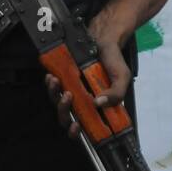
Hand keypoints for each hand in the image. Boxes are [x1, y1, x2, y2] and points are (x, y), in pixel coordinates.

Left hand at [45, 15, 131, 138]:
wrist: (104, 38)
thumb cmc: (114, 61)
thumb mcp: (122, 78)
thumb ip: (116, 94)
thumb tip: (98, 103)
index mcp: (96, 107)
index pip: (83, 127)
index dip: (76, 132)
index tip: (76, 126)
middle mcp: (81, 101)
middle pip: (65, 116)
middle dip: (62, 109)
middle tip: (67, 96)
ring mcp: (71, 90)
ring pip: (56, 101)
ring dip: (54, 94)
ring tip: (57, 82)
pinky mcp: (62, 78)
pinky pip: (52, 86)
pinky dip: (50, 83)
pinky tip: (52, 76)